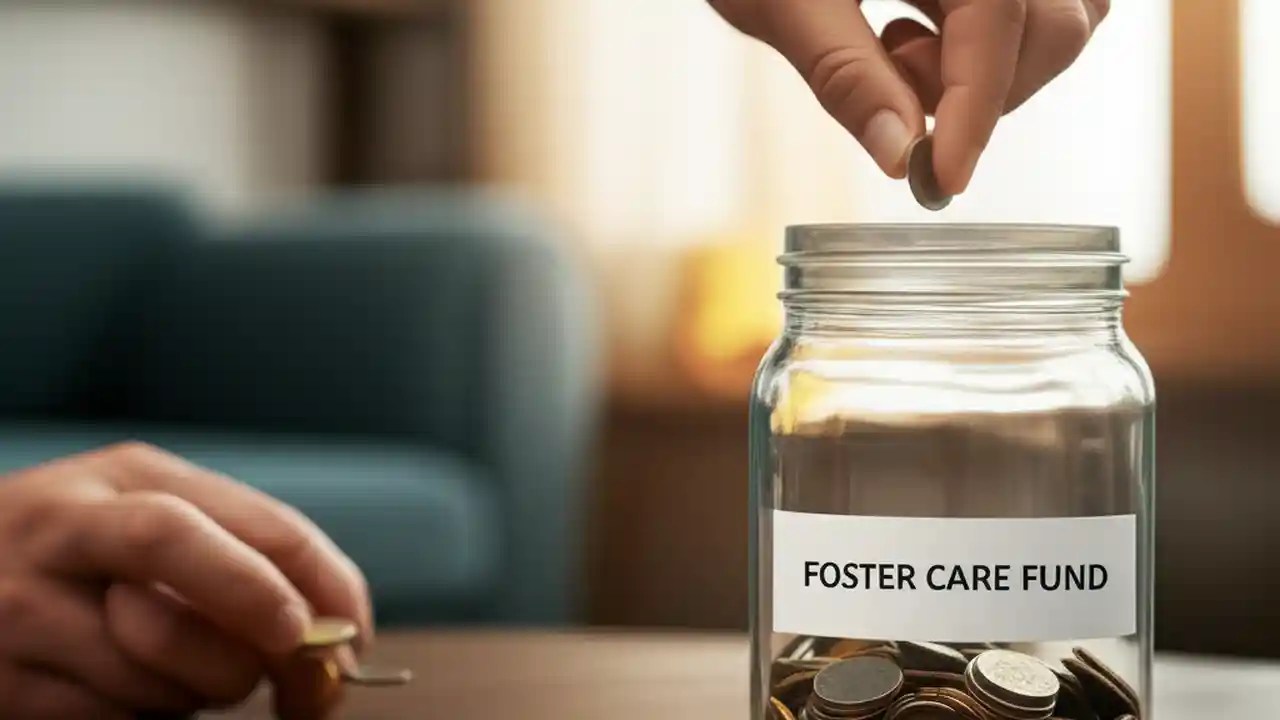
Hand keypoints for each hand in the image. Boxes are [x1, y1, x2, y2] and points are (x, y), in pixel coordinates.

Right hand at [0, 442, 370, 718]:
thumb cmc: (79, 562)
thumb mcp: (150, 524)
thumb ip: (238, 557)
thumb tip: (336, 638)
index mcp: (133, 477)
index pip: (259, 523)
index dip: (326, 588)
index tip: (354, 640)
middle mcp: (71, 527)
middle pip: (182, 555)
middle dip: (256, 622)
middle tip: (286, 666)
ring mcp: (22, 604)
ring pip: (153, 664)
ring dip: (197, 692)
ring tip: (183, 677)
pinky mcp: (0, 681)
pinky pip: (109, 717)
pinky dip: (143, 719)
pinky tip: (122, 693)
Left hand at [711, 0, 1108, 193]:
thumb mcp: (782, 3)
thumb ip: (845, 74)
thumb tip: (900, 155)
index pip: (1000, 19)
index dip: (976, 107)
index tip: (943, 177)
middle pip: (1053, 25)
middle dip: (984, 89)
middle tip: (896, 89)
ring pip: (1063, 20)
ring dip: (993, 67)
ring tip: (898, 50)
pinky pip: (1040, 8)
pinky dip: (993, 43)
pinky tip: (914, 35)